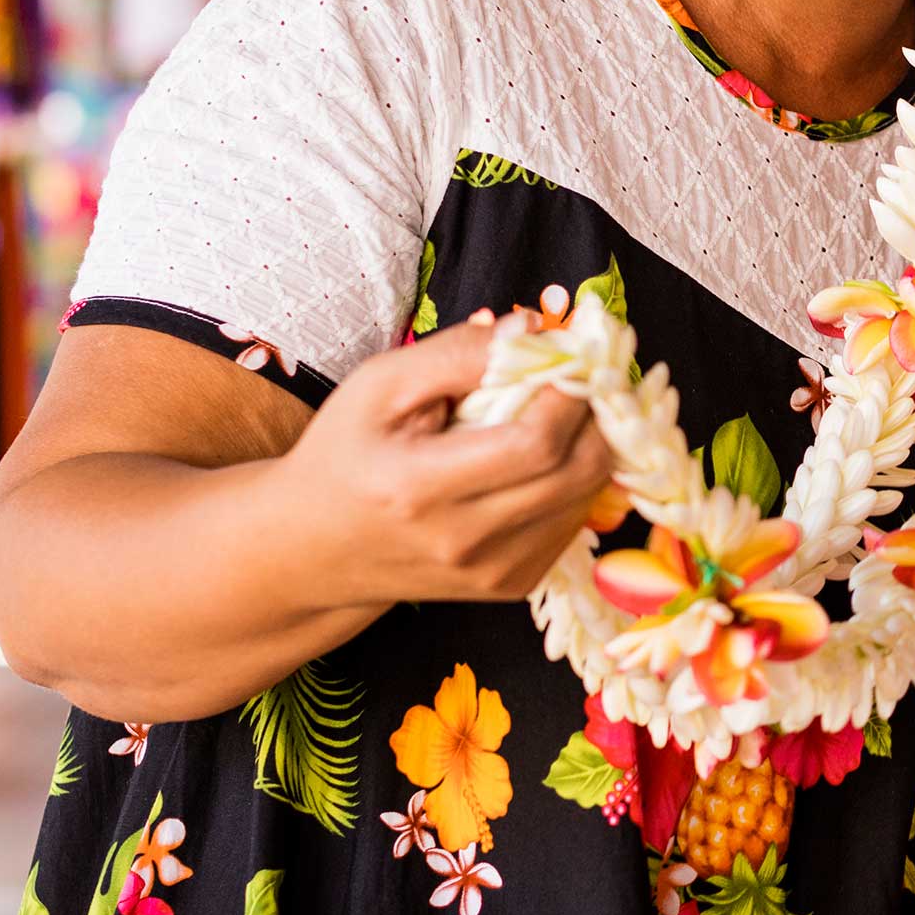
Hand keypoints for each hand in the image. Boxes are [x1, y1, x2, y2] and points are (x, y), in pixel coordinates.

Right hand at [272, 318, 615, 612]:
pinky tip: (552, 452)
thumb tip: (530, 329)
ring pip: (585, 499)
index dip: (570, 395)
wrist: (316, 548)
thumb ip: (455, 354)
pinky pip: (572, 524)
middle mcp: (462, 542)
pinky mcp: (509, 586)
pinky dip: (577, 481)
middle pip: (576, 474)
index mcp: (420, 489)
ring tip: (573, 407)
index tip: (574, 355)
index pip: (535, 445)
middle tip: (590, 375)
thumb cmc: (345, 454)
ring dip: (595, 445)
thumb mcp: (378, 387)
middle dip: (598, 414)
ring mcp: (491, 574)